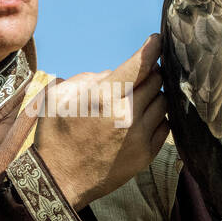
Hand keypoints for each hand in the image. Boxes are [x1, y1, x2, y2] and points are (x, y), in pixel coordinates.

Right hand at [32, 34, 168, 210]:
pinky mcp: (146, 154)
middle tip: (142, 74)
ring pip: (164, 102)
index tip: (157, 40)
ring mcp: (139, 136)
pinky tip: (144, 119)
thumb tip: (113, 74)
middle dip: (151, 72)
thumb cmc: (55, 136)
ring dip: (155, 95)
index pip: (141, 64)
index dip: (153, 47)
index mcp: (104, 97)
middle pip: (157, 81)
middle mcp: (127, 115)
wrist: (59, 181)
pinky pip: (165, 126)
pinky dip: (159, 118)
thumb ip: (87, 78)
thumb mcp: (57, 98)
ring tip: (140, 99)